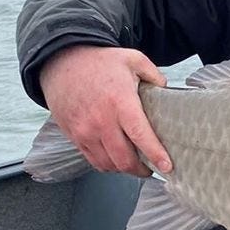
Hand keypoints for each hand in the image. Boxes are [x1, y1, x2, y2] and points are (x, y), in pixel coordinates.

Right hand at [39, 45, 171, 177]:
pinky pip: (92, 160)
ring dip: (124, 169)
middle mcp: (101, 121)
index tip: (167, 167)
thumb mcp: (133, 59)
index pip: (140, 136)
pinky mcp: (74, 135)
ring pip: (108, 163)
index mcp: (120, 102)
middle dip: (142, 170)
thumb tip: (167, 90)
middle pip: (124, 159)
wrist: (61, 60)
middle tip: (153, 168)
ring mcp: (85, 130)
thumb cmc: (100, 61)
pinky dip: (107, 165)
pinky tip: (117, 160)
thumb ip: (154, 75)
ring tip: (136, 165)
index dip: (155, 154)